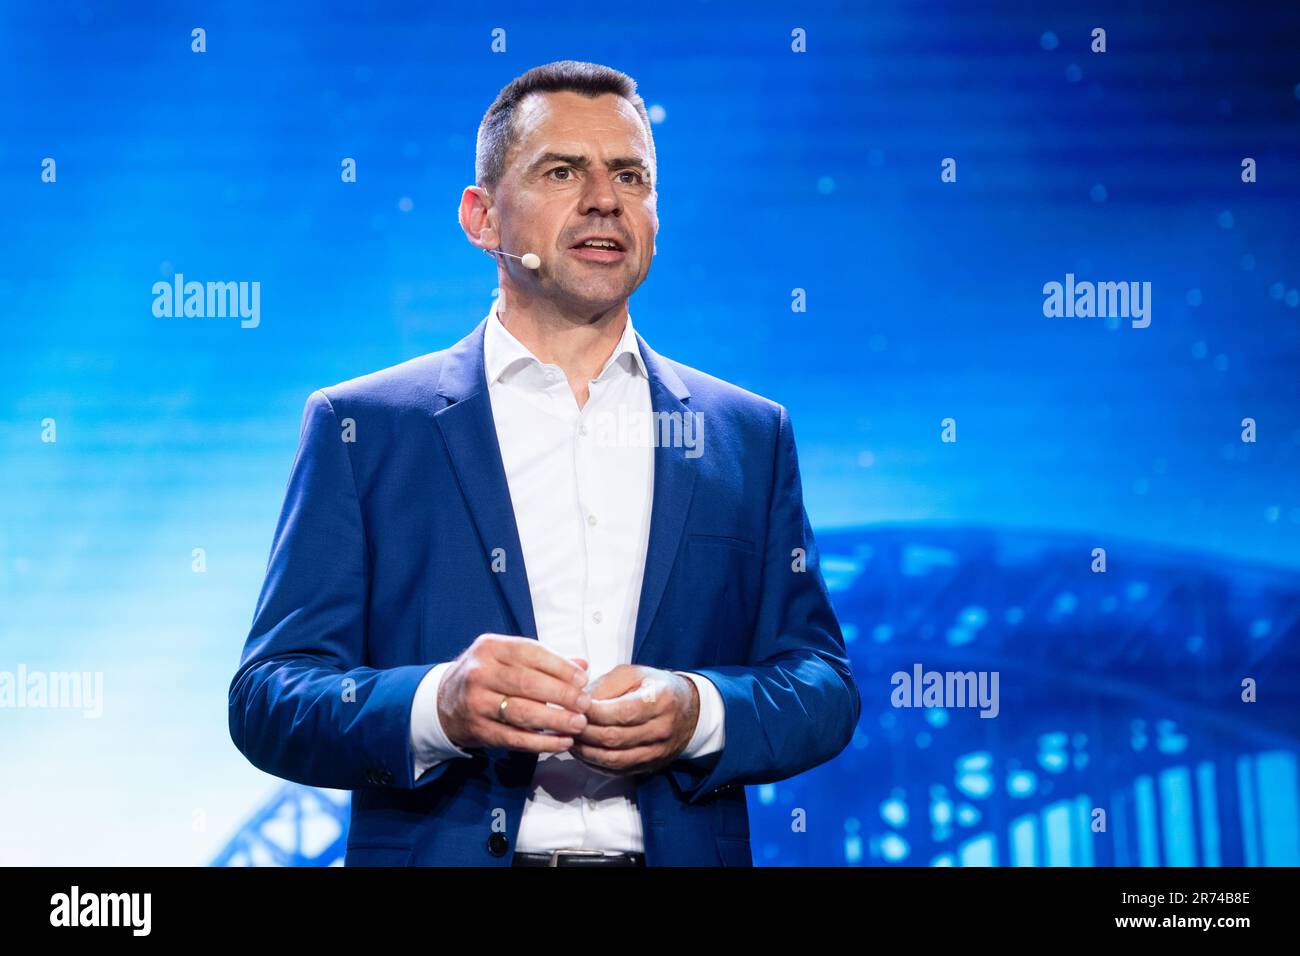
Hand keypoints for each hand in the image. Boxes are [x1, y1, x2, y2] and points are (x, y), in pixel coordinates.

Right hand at [437, 634, 590, 752]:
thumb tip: (583, 665)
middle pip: (528, 684)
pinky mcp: (478, 729)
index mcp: (491, 648)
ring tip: (579, 724)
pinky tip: (562, 741)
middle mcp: (480, 673)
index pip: (531, 653)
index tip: (582, 679)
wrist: (444, 701)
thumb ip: (545, 661)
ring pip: (522, 712)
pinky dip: (542, 742)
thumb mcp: (507, 658)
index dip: (560, 667)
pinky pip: (515, 738)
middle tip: (585, 704)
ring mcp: (477, 702)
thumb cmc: (486, 676)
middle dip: (562, 695)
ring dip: (555, 720)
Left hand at [570, 665, 699, 776]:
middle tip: (563, 724)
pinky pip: (617, 770)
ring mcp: (656, 752)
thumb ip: (605, 685)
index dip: (592, 713)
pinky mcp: (649, 766)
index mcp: (660, 700)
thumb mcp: (633, 674)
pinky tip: (582, 752)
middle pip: (614, 738)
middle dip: (583, 732)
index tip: (572, 706)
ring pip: (613, 759)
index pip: (621, 712)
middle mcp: (661, 729)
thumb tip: (578, 702)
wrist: (689, 711)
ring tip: (568, 738)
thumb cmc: (656, 688)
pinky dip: (594, 764)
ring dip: (585, 751)